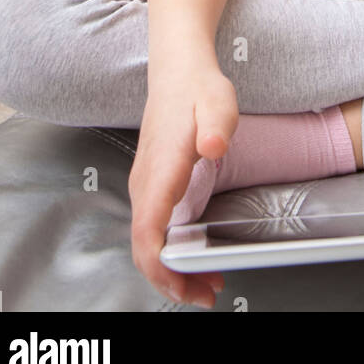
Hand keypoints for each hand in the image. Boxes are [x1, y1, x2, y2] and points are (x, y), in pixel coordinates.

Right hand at [129, 61, 239, 308]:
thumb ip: (217, 125)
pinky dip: (169, 252)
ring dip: (171, 269)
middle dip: (172, 280)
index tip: (187, 284)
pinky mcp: (152, 187)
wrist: (177, 70)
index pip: (147, 234)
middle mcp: (145, 185)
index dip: (162, 269)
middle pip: (145, 249)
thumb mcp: (218, 101)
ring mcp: (145, 187)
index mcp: (160, 172)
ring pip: (147, 243)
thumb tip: (212, 147)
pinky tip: (192, 254)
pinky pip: (152, 230)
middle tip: (207, 293)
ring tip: (205, 283)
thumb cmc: (197, 88)